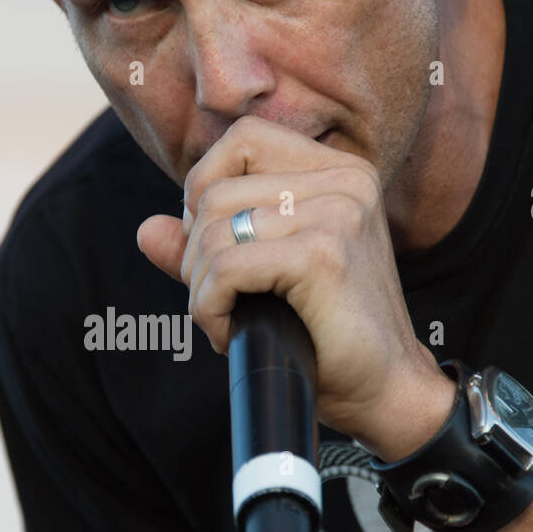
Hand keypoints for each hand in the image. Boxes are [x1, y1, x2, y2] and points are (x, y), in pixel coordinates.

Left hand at [136, 115, 455, 459]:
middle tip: (216, 300)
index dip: (204, 187)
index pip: (243, 139)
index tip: (212, 246)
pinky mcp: (322, 255)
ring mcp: (337, 214)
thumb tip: (146, 229)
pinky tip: (228, 332)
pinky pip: (226, 267)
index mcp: (339, 171)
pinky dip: (209, 306)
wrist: (386, 392)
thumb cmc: (328, 336)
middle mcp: (344, 182)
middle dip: (194, 253)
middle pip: (216, 190)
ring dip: (200, 287)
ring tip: (226, 320)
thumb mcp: (266, 279)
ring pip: (213, 229)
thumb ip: (211, 248)